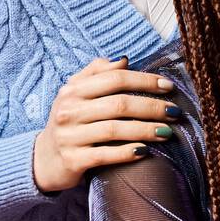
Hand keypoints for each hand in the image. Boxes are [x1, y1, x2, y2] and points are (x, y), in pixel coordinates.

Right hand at [32, 57, 182, 191]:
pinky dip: (126, 152)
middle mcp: (69, 110)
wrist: (44, 159)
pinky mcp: (73, 160)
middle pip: (119, 104)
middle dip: (152, 107)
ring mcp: (70, 136)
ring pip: (115, 130)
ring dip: (145, 130)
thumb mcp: (76, 92)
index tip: (169, 86)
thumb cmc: (70, 121)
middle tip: (175, 112)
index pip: (115, 78)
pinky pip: (105, 155)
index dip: (145, 80)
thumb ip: (97, 72)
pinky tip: (145, 151)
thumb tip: (124, 60)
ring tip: (167, 132)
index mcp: (73, 89)